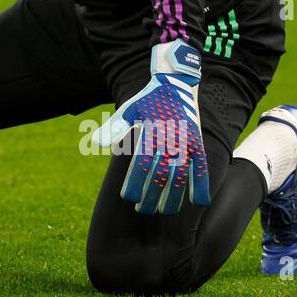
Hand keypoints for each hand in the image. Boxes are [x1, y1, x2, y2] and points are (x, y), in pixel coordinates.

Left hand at [88, 40, 209, 214]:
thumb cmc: (147, 101)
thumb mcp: (129, 110)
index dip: (135, 183)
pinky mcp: (197, 144)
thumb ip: (114, 128)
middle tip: (142, 210)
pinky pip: (202, 168)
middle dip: (151, 196)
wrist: (175, 84)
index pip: (142, 165)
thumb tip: (94, 143)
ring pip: (181, 177)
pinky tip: (199, 204)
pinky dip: (202, 186)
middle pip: (161, 176)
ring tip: (164, 212)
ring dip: (173, 198)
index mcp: (151, 132)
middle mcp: (170, 139)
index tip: (127, 197)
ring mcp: (186, 142)